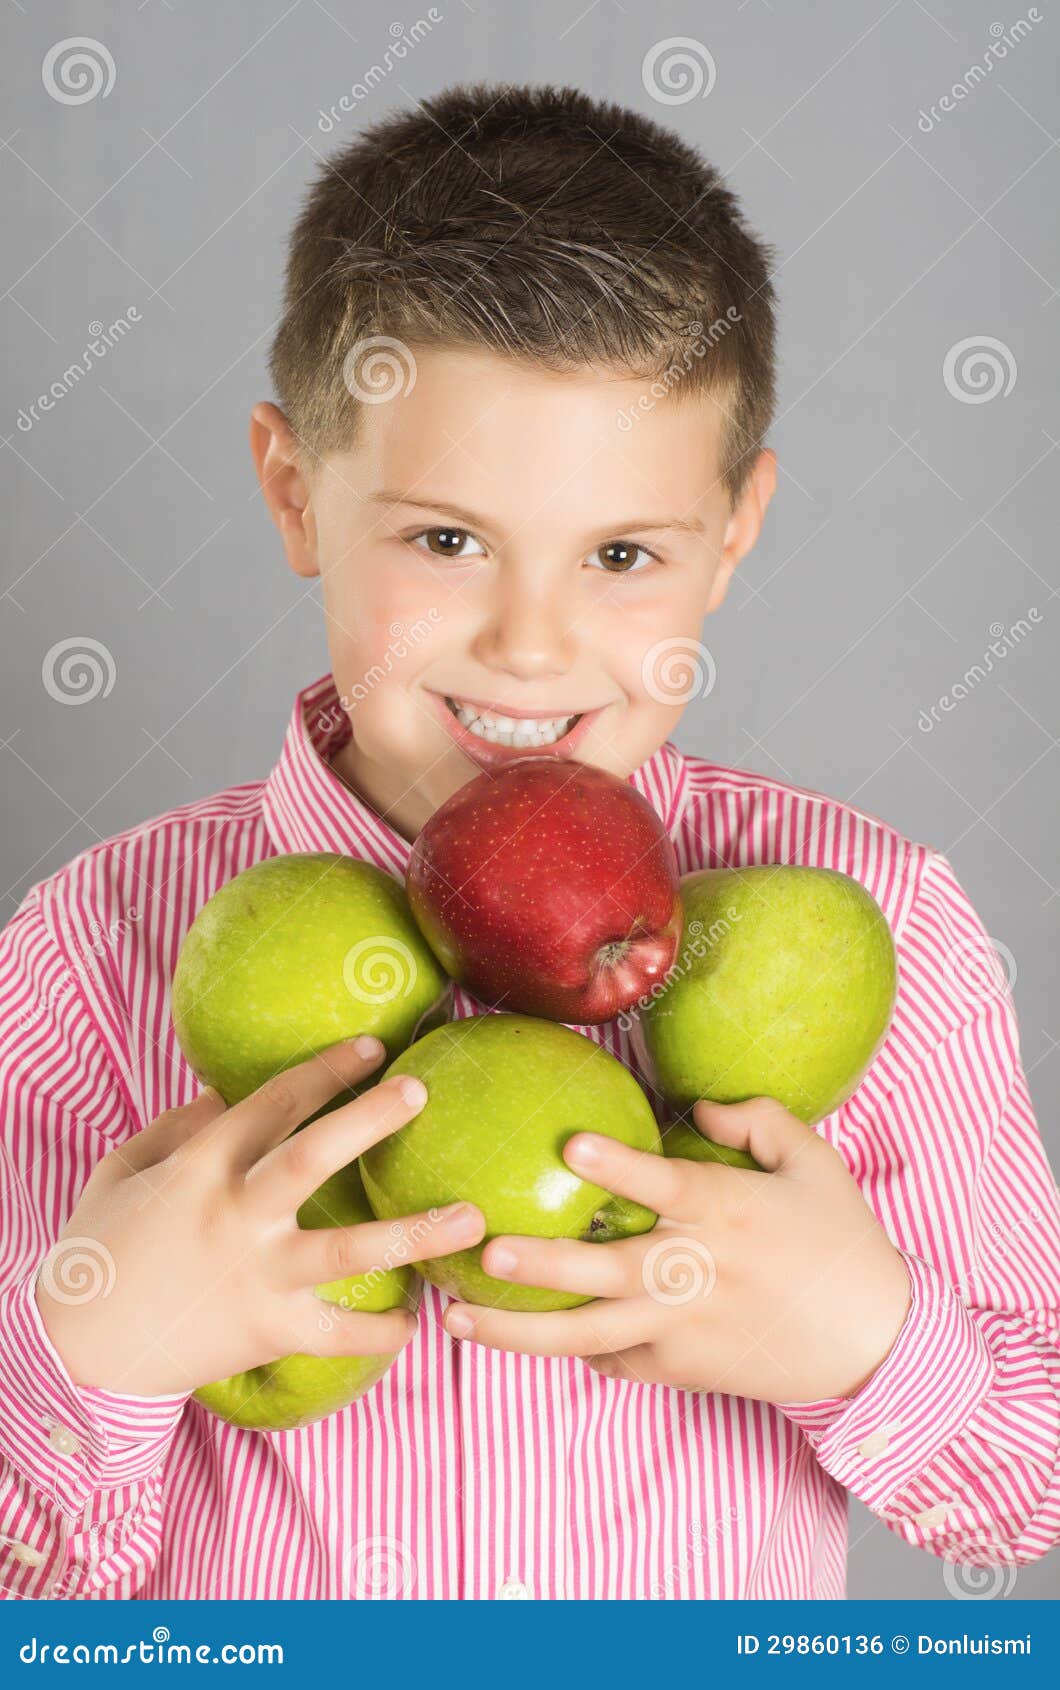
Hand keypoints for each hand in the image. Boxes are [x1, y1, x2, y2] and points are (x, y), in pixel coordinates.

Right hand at [36, 1039, 484, 1396]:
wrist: (81, 1350)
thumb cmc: (101, 1249)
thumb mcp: (123, 1171)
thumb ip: (175, 1127)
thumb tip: (225, 1093)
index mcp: (203, 1166)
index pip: (273, 1102)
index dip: (325, 1070)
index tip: (373, 1046)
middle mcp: (236, 1215)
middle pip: (312, 1157)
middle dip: (370, 1119)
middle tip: (420, 1090)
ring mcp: (257, 1275)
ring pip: (347, 1249)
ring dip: (415, 1232)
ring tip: (473, 1219)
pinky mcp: (269, 1331)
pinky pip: (339, 1332)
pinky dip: (381, 1331)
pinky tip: (416, 1322)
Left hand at [443, 1097, 910, 1402]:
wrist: (871, 1343)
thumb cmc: (841, 1242)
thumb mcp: (814, 1164)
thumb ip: (756, 1121)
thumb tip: (696, 1107)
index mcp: (726, 1213)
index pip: (664, 1187)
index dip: (619, 1168)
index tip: (572, 1147)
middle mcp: (694, 1273)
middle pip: (605, 1272)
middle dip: (542, 1263)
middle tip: (486, 1248)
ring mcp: (680, 1328)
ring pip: (586, 1333)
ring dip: (519, 1328)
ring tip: (457, 1316)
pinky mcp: (678, 1368)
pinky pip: (611, 1358)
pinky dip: (569, 1347)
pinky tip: (516, 1336)